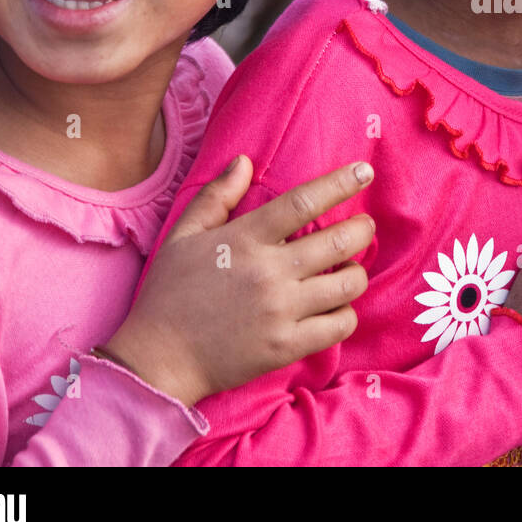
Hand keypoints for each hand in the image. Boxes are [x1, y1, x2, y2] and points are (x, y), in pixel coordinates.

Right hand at [107, 156, 376, 407]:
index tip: (364, 172)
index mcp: (245, 240)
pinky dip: (347, 313)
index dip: (340, 183)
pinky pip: (340, 326)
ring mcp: (280, 312)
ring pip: (347, 285)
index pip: (303, 202)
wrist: (157, 360)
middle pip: (338, 242)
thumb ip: (216, 196)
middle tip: (364, 226)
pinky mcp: (286, 346)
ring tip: (348, 269)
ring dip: (356, 272)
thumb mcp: (183, 236)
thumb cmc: (170, 294)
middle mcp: (268, 273)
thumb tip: (243, 161)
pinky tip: (336, 307)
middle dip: (363, 230)